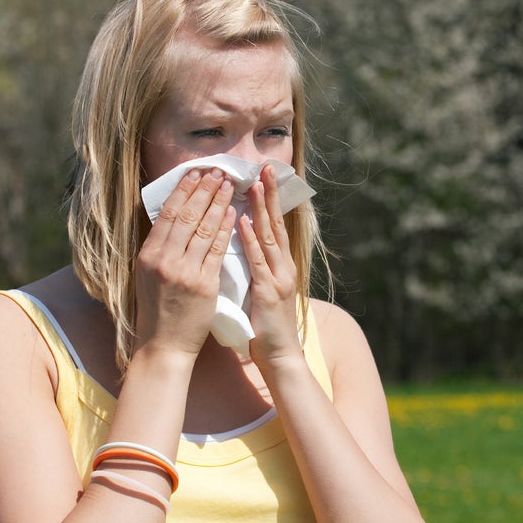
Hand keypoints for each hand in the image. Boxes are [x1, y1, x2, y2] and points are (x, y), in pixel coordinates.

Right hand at [133, 168, 235, 356]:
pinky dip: (225, 229)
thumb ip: (158, 248)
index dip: (183, 190)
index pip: (167, 213)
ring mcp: (184, 272)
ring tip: (229, 185)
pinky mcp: (204, 284)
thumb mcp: (147, 274)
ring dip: (218, 203)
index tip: (195, 173)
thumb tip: (170, 218)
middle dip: (204, 189)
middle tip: (217, 171)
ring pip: (204, 228)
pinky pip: (217, 250)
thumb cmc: (157, 309)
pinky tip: (233, 213)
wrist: (164, 345)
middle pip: (186, 215)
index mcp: (148, 255)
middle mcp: (164, 260)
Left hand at [240, 164, 302, 366]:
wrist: (280, 356)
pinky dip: (252, 240)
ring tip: (256, 184)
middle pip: (276, 223)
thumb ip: (254, 268)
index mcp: (280, 265)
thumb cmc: (266, 325)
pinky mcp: (269, 292)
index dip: (269, 199)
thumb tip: (238, 246)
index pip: (274, 225)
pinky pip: (259, 261)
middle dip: (270, 194)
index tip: (262, 175)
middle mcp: (283, 266)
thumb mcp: (261, 290)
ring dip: (262, 208)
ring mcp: (278, 277)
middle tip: (265, 167)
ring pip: (270, 236)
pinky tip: (245, 222)